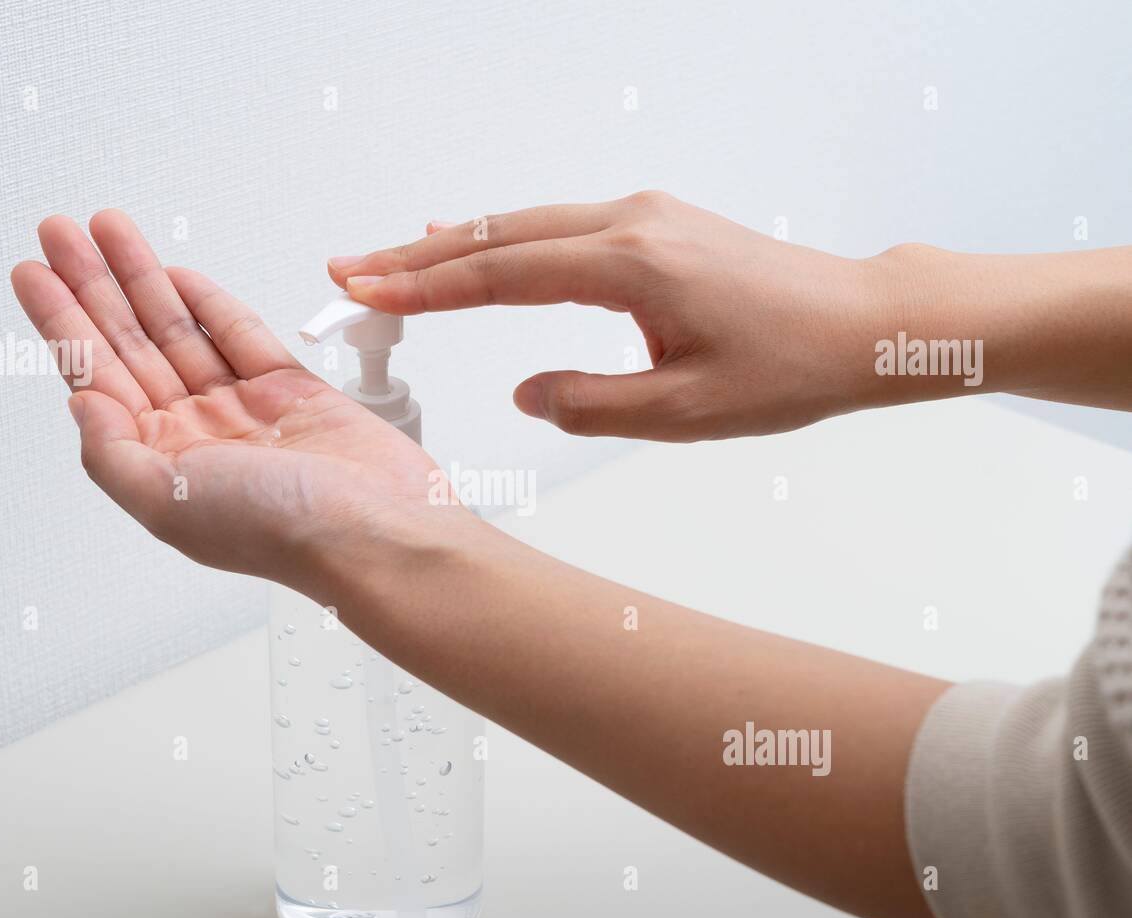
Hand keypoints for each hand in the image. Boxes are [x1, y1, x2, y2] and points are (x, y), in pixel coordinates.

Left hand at [12, 211, 463, 589]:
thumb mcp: (166, 501)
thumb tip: (79, 399)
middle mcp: (196, 435)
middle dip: (93, 284)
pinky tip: (179, 274)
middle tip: (62, 232)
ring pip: (179, 329)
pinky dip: (209, 303)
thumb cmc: (282, 532)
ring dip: (142, 278)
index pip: (95, 377)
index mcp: (160, 463)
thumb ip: (111, 452)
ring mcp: (243, 410)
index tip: (34, 274)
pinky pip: (239, 335)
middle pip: (129, 344)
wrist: (375, 528)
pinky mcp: (292, 390)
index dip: (60, 322)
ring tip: (111, 230)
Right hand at [327, 191, 897, 441]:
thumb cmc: (789, 366)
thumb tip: (530, 394)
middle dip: (417, 257)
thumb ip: (591, 403)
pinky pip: (557, 225)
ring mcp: (643, 216)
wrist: (859, 324)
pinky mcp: (654, 225)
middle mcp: (630, 224)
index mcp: (631, 266)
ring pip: (524, 224)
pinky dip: (503, 238)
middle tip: (350, 270)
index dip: (426, 286)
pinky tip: (474, 241)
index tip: (367, 290)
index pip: (502, 274)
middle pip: (498, 235)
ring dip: (454, 245)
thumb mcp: (683, 411)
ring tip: (391, 262)